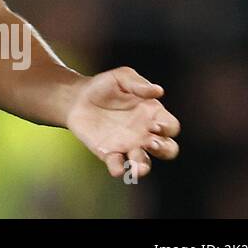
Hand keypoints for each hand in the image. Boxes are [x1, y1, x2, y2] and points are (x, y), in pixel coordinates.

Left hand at [66, 66, 180, 178]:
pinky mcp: (109, 153)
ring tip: (137, 166)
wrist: (76, 97)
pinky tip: (116, 167)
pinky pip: (118, 166)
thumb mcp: (122, 77)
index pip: (171, 126)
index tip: (155, 124)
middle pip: (167, 149)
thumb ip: (138, 83)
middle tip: (150, 143)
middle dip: (163, 149)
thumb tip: (158, 91)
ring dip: (143, 167)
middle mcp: (144, 133)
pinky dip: (119, 169)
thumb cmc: (104, 86)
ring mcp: (128, 146)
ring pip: (144, 163)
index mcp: (152, 114)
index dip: (168, 128)